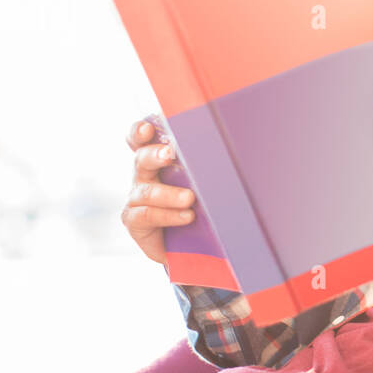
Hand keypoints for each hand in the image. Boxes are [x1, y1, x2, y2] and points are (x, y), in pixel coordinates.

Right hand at [121, 116, 196, 265]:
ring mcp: (136, 198)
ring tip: (189, 198)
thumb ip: (210, 166)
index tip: (148, 127)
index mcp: (157, 160)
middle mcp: (143, 175)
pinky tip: (187, 217)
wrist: (192, 244)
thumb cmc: (202, 205)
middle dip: (154, 155)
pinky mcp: (134, 221)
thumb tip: (238, 150)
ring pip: (146, 191)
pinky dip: (168, 215)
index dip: (139, 131)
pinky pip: (147, 215)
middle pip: (141, 159)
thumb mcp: (207, 182)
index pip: (140, 139)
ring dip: (168, 194)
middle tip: (170, 153)